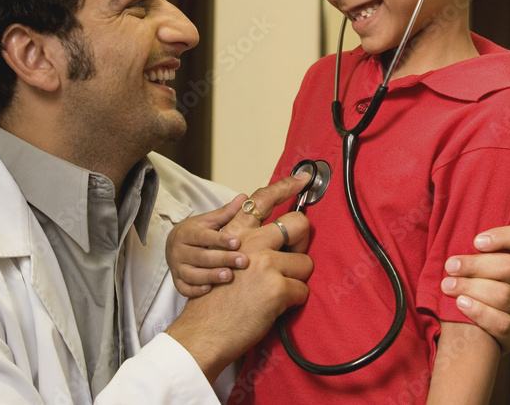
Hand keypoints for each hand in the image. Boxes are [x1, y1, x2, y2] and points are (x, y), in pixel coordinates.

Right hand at [166, 174, 313, 381]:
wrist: (203, 332)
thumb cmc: (215, 301)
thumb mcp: (220, 260)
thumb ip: (240, 238)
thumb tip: (256, 215)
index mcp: (236, 233)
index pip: (261, 199)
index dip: (286, 185)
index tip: (305, 177)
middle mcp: (251, 242)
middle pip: (298, 223)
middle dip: (304, 240)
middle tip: (295, 255)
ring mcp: (265, 263)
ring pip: (306, 261)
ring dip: (297, 279)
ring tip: (278, 290)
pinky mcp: (276, 287)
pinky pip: (303, 289)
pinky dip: (294, 301)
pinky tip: (275, 307)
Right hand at [166, 196, 247, 296]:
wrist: (174, 245)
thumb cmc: (196, 232)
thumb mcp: (208, 221)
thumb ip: (226, 212)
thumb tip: (244, 198)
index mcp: (186, 232)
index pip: (203, 236)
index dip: (220, 240)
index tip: (237, 242)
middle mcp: (178, 250)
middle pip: (201, 256)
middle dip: (222, 259)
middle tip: (243, 261)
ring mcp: (176, 267)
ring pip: (192, 274)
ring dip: (211, 275)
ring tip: (229, 276)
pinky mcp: (176, 281)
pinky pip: (184, 288)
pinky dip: (195, 290)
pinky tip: (210, 289)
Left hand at [440, 225, 509, 353]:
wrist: (470, 331)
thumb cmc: (470, 287)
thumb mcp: (474, 266)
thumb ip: (472, 251)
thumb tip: (451, 231)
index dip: (503, 237)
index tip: (476, 241)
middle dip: (477, 265)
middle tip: (451, 266)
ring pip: (506, 296)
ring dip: (473, 288)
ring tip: (448, 286)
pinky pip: (503, 324)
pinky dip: (480, 312)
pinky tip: (461, 304)